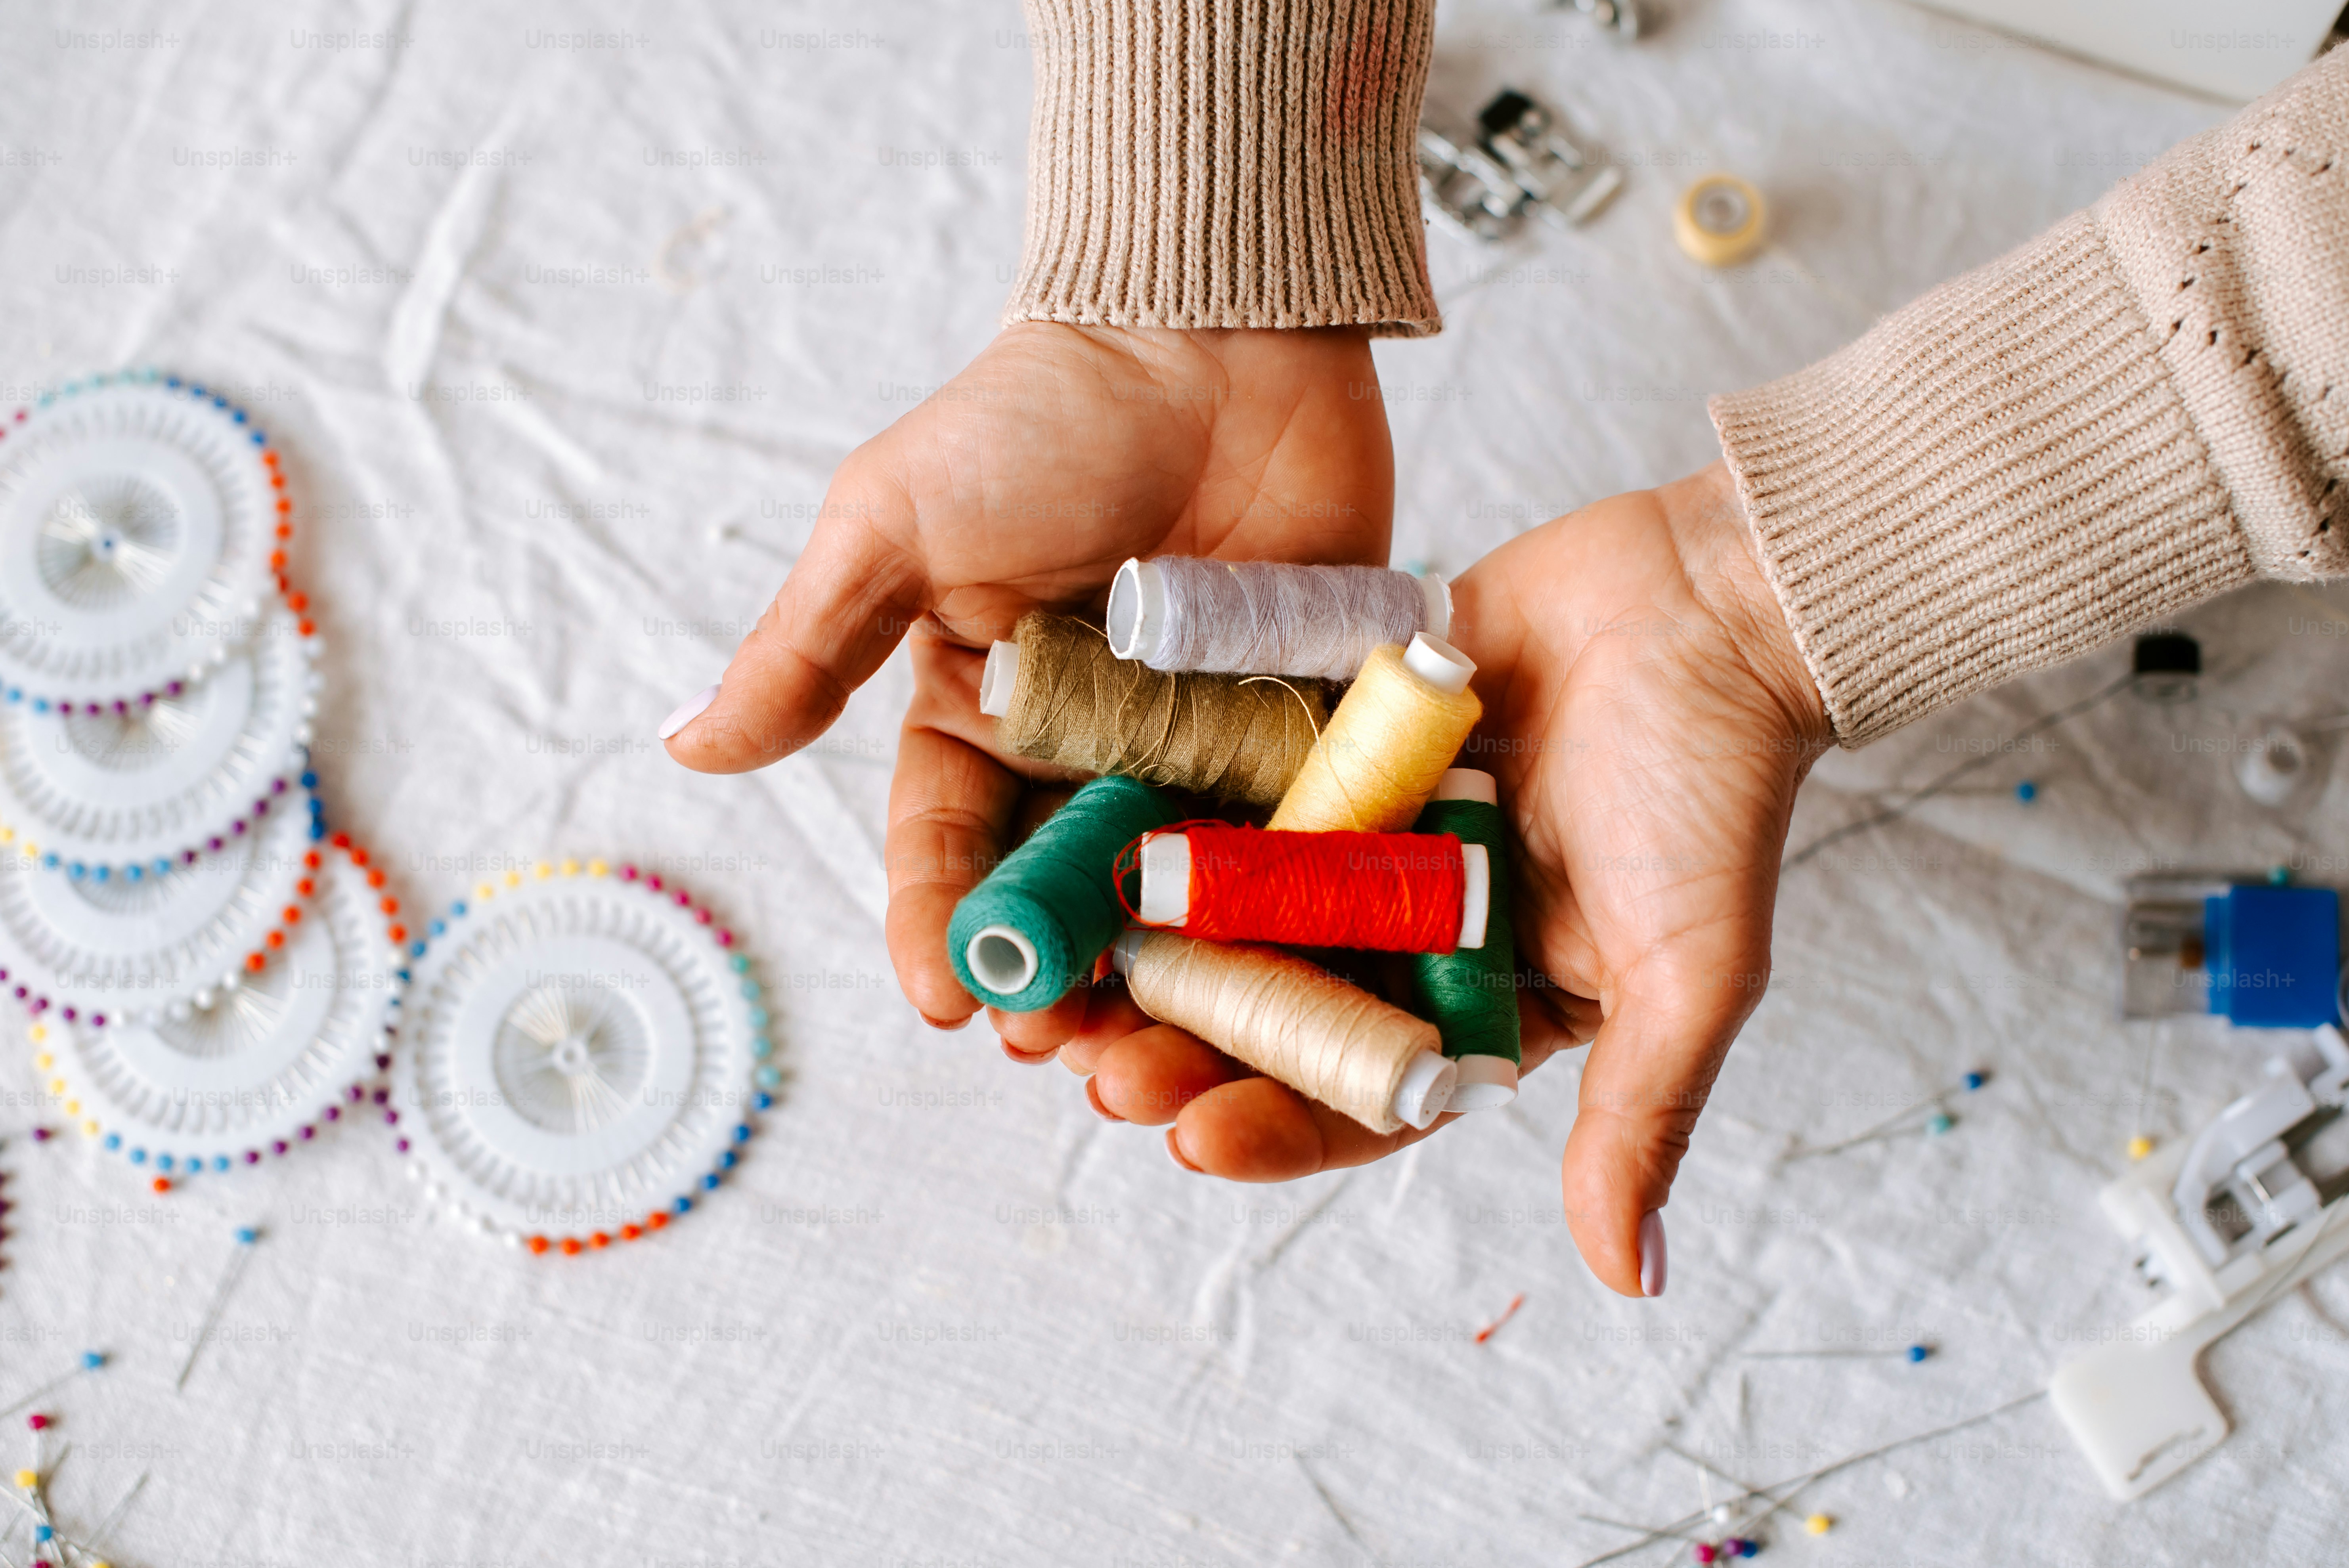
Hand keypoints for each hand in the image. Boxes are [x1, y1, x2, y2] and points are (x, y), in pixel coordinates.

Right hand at [662, 320, 1395, 1030]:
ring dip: (1165, 976)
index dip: (940, 926)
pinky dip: (1279, 907)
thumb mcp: (895, 526)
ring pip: (1174, 893)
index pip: (947, 845)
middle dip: (1060, 979)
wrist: (1212, 332)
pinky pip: (1289, 837)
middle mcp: (1081, 747)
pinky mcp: (1299, 727)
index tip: (949, 999)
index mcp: (976, 711)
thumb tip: (683, 749)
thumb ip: (808, 649)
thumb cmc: (1039, 417)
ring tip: (1164, 1047)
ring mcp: (1194, 744)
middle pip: (1064, 894)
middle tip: (1064, 1047)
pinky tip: (1276, 972)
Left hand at [1074, 463, 1832, 1296]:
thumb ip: (1640, 1115)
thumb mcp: (1688, 971)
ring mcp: (1363, 839)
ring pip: (1235, 914)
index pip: (1362, 1094)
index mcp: (1482, 1005)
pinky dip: (1170, 821)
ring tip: (1067, 980)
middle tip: (1102, 1071)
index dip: (1276, 1126)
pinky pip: (1238, 791)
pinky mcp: (1335, 744)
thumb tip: (1632, 1279)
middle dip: (1187, 1049)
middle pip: (1277, 1013)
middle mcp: (1409, 932)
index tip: (1196, 1140)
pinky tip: (1090, 848)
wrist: (1708, 607)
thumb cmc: (1715, 791)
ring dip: (1155, 951)